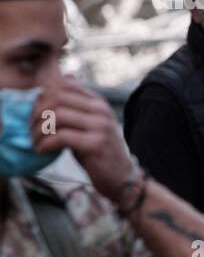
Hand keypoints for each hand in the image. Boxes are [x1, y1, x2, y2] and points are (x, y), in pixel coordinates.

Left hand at [31, 77, 135, 202]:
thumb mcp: (86, 124)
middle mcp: (101, 110)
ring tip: (36, 142)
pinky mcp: (96, 144)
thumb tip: (57, 80)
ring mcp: (101, 127)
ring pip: (57, 116)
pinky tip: (43, 151)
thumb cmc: (96, 151)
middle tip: (31, 129)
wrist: (119, 176)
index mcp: (98, 102)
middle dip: (37, 113)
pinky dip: (46, 144)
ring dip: (39, 130)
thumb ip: (73, 107)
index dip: (43, 97)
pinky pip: (61, 137)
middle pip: (57, 98)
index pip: (64, 85)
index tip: (36, 114)